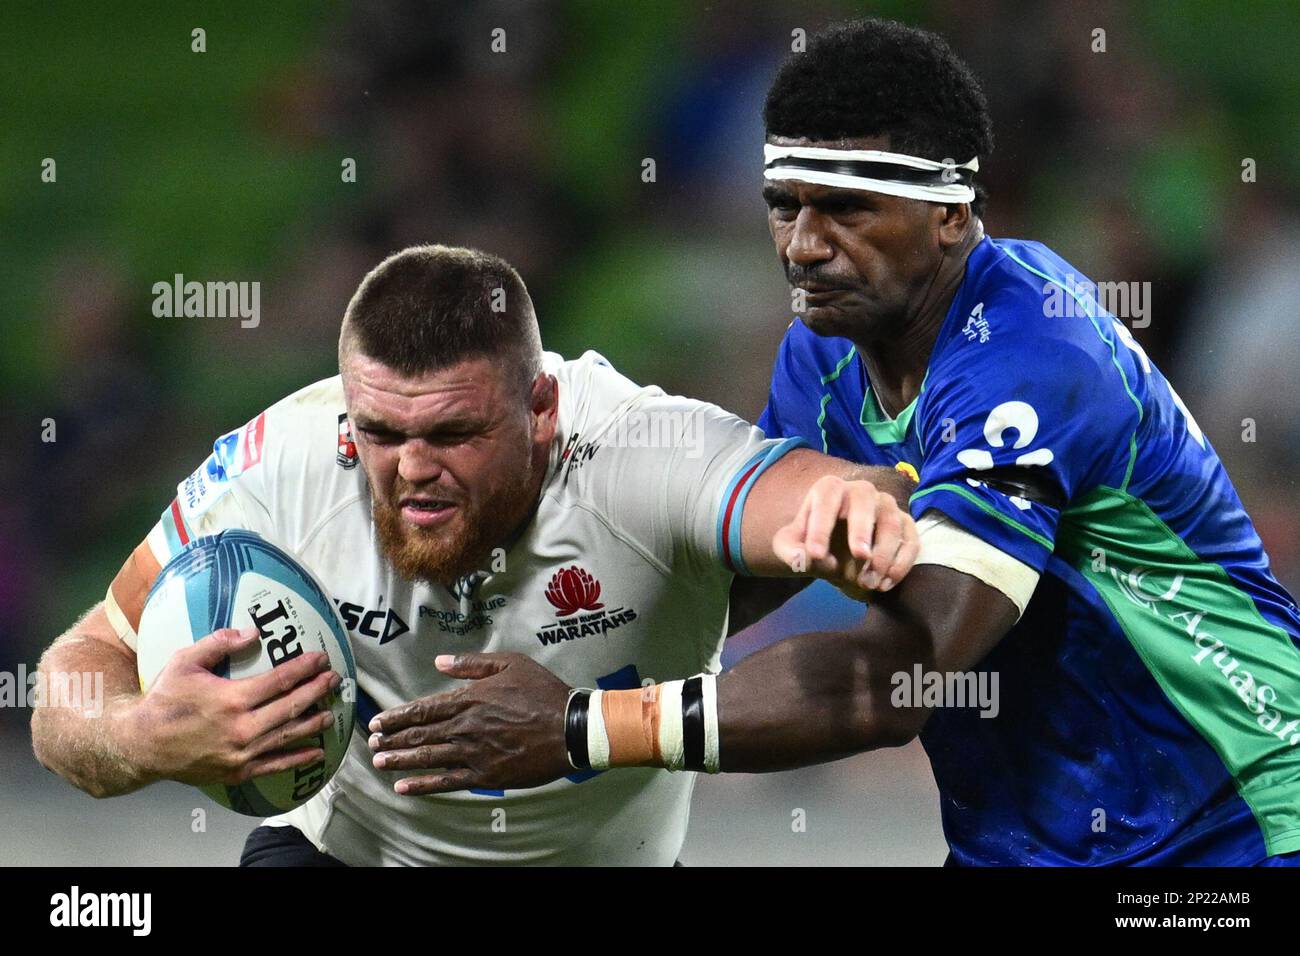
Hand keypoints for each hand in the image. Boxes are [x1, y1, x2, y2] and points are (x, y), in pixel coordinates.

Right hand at [125, 627, 339, 785]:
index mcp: (233, 699)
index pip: (280, 680)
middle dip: (317, 691)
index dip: (305, 668)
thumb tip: (253, 633)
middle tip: (334, 679)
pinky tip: (317, 752)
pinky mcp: (238, 772)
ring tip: (331, 711)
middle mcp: (242, 728)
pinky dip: (299, 758)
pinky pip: (275, 766)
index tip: (322, 658)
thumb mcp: (185, 662)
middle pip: (292, 707)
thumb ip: (219, 643)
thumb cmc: (164, 699)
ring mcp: (242, 754)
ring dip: (314, 723)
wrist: (141, 745)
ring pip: (288, 736)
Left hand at [368, 652, 572, 795]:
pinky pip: (447, 781)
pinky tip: (404, 786)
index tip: (379, 721)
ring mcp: (474, 753)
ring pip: (428, 758)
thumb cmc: (543, 692)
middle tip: (373, 743)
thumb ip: (472, 664)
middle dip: (393, 739)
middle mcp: (466, 727)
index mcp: (470, 699)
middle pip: (420, 734)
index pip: (424, 709)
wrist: (570, 728)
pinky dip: (423, 785)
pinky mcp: (485, 775)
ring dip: (400, 760)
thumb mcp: (510, 663)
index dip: (398, 716)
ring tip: (379, 762)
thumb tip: (440, 661)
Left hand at [772, 475, 919, 598]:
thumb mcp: (791, 547)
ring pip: (892, 523)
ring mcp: (887, 506)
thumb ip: (789, 550)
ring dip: (883, 555)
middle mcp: (861, 491)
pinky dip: (901, 564)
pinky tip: (884, 585)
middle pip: (865, 498)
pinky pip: (911, 541)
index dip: (820, 524)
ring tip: (867, 583)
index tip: (815, 555)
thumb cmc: (814, 544)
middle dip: (862, 528)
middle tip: (860, 556)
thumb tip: (801, 558)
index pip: (826, 498)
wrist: (837, 555)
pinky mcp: (906, 526)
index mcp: (829, 489)